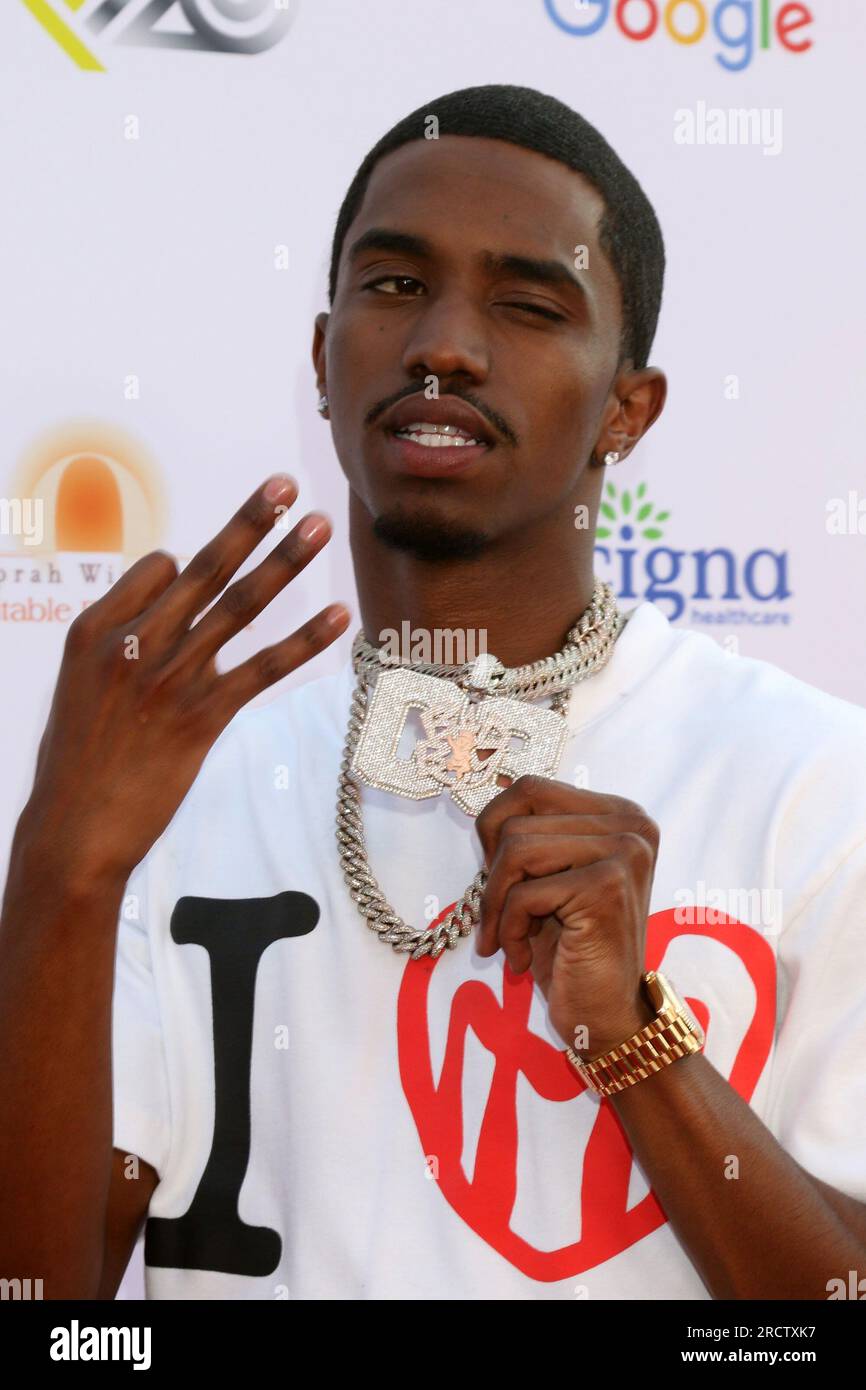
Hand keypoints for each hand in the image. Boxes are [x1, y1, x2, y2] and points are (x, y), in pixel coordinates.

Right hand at [17, 475, 349, 891]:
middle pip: (204, 568)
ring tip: (319, 525)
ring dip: (285, 559)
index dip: (183, 565)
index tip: (196, 573)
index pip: (156, 566)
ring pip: (240, 605)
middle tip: (285, 485)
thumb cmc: (77, 760)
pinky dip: (305, 638)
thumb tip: (169, 598)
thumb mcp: (81, 685)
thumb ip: (123, 637)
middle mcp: (134, 642)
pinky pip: (263, 667)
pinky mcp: (203, 717)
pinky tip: (337, 614)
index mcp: (95, 628)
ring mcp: (171, 678)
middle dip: (250, 521)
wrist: (73, 830)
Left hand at [474, 775, 659, 1056]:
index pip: (531, 787)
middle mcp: (631, 824)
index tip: (497, 878)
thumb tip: (488, 800)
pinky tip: (523, 958)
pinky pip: (523, 892)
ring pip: (516, 850)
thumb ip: (529, 835)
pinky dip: (508, 930)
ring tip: (511, 940)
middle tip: (499, 918)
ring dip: (497, 905)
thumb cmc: (571, 949)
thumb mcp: (548, 878)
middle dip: (493, 876)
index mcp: (619, 813)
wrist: (607, 1015)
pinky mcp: (607, 887)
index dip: (495, 830)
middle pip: (518, 819)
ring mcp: (624, 852)